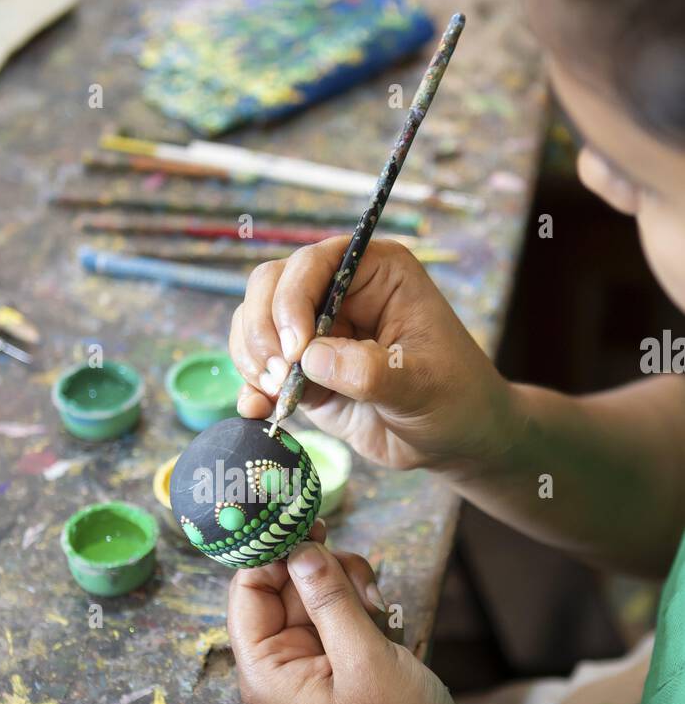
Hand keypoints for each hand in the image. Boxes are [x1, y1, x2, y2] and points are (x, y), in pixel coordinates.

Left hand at [228, 539, 482, 703]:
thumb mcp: (365, 660)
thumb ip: (329, 600)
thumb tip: (298, 548)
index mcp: (266, 670)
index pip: (247, 588)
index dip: (272, 550)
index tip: (307, 521)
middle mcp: (279, 663)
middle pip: (282, 582)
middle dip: (321, 568)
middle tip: (358, 577)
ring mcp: (311, 660)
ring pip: (314, 589)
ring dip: (346, 583)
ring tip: (377, 607)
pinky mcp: (341, 658)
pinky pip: (338, 609)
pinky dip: (360, 601)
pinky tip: (384, 617)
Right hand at [229, 237, 513, 474]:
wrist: (453, 439)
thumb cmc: (453, 398)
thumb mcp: (421, 385)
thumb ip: (370, 371)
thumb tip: (310, 359)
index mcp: (375, 273)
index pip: (313, 264)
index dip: (291, 301)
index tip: (296, 350)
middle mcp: (340, 292)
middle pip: (269, 286)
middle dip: (263, 330)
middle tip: (279, 376)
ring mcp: (316, 331)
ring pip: (254, 323)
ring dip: (252, 357)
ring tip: (276, 394)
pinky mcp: (303, 370)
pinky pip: (259, 366)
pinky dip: (249, 387)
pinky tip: (257, 410)